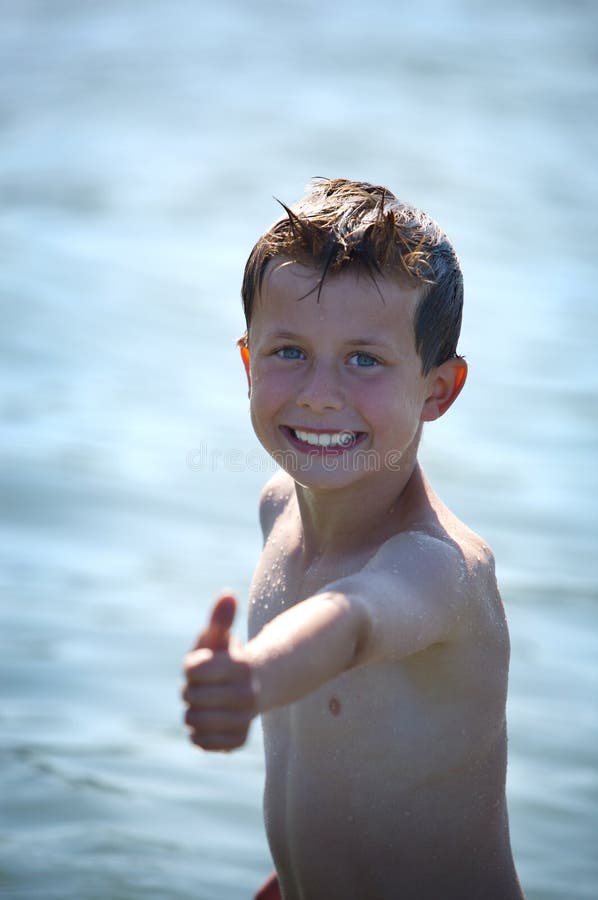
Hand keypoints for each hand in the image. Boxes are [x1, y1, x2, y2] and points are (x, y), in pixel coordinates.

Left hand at [182, 594, 256, 751]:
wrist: (253, 687)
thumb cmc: (226, 658)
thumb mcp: (219, 637)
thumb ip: (220, 619)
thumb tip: (228, 595)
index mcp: (240, 665)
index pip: (192, 671)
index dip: (191, 668)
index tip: (203, 666)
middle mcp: (247, 693)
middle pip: (190, 697)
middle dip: (190, 690)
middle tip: (205, 687)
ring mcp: (244, 719)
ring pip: (194, 722)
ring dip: (192, 713)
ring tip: (205, 705)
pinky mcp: (238, 740)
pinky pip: (203, 743)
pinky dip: (199, 735)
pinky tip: (208, 723)